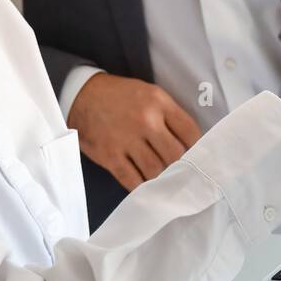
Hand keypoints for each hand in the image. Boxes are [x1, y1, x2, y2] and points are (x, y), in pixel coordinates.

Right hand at [67, 74, 201, 190]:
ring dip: (161, 177)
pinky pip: (132, 180)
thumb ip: (170, 115)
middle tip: (180, 171)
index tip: (196, 156)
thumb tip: (192, 144)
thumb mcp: (150, 94)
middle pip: (175, 155)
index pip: (190, 132)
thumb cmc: (122, 97)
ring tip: (163, 178)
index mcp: (159, 102)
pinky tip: (145, 186)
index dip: (197, 148)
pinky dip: (141, 187)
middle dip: (179, 165)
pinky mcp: (109, 156)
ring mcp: (126, 140)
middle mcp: (145, 121)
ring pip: (155, 170)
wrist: (82, 96)